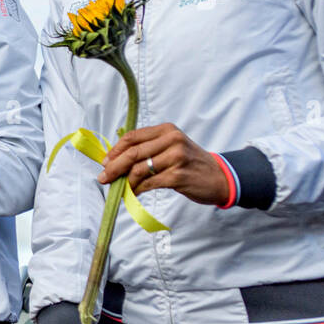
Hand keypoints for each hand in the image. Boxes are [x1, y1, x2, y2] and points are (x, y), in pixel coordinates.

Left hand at [99, 123, 228, 204]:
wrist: (219, 177)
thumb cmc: (190, 163)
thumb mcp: (171, 148)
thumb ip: (147, 149)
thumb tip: (114, 161)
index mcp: (167, 130)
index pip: (132, 137)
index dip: (115, 151)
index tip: (105, 162)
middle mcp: (172, 140)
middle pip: (132, 153)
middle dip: (114, 167)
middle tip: (104, 178)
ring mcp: (176, 157)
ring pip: (139, 169)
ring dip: (125, 182)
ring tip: (119, 189)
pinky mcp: (178, 176)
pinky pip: (148, 183)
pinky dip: (136, 190)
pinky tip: (133, 194)